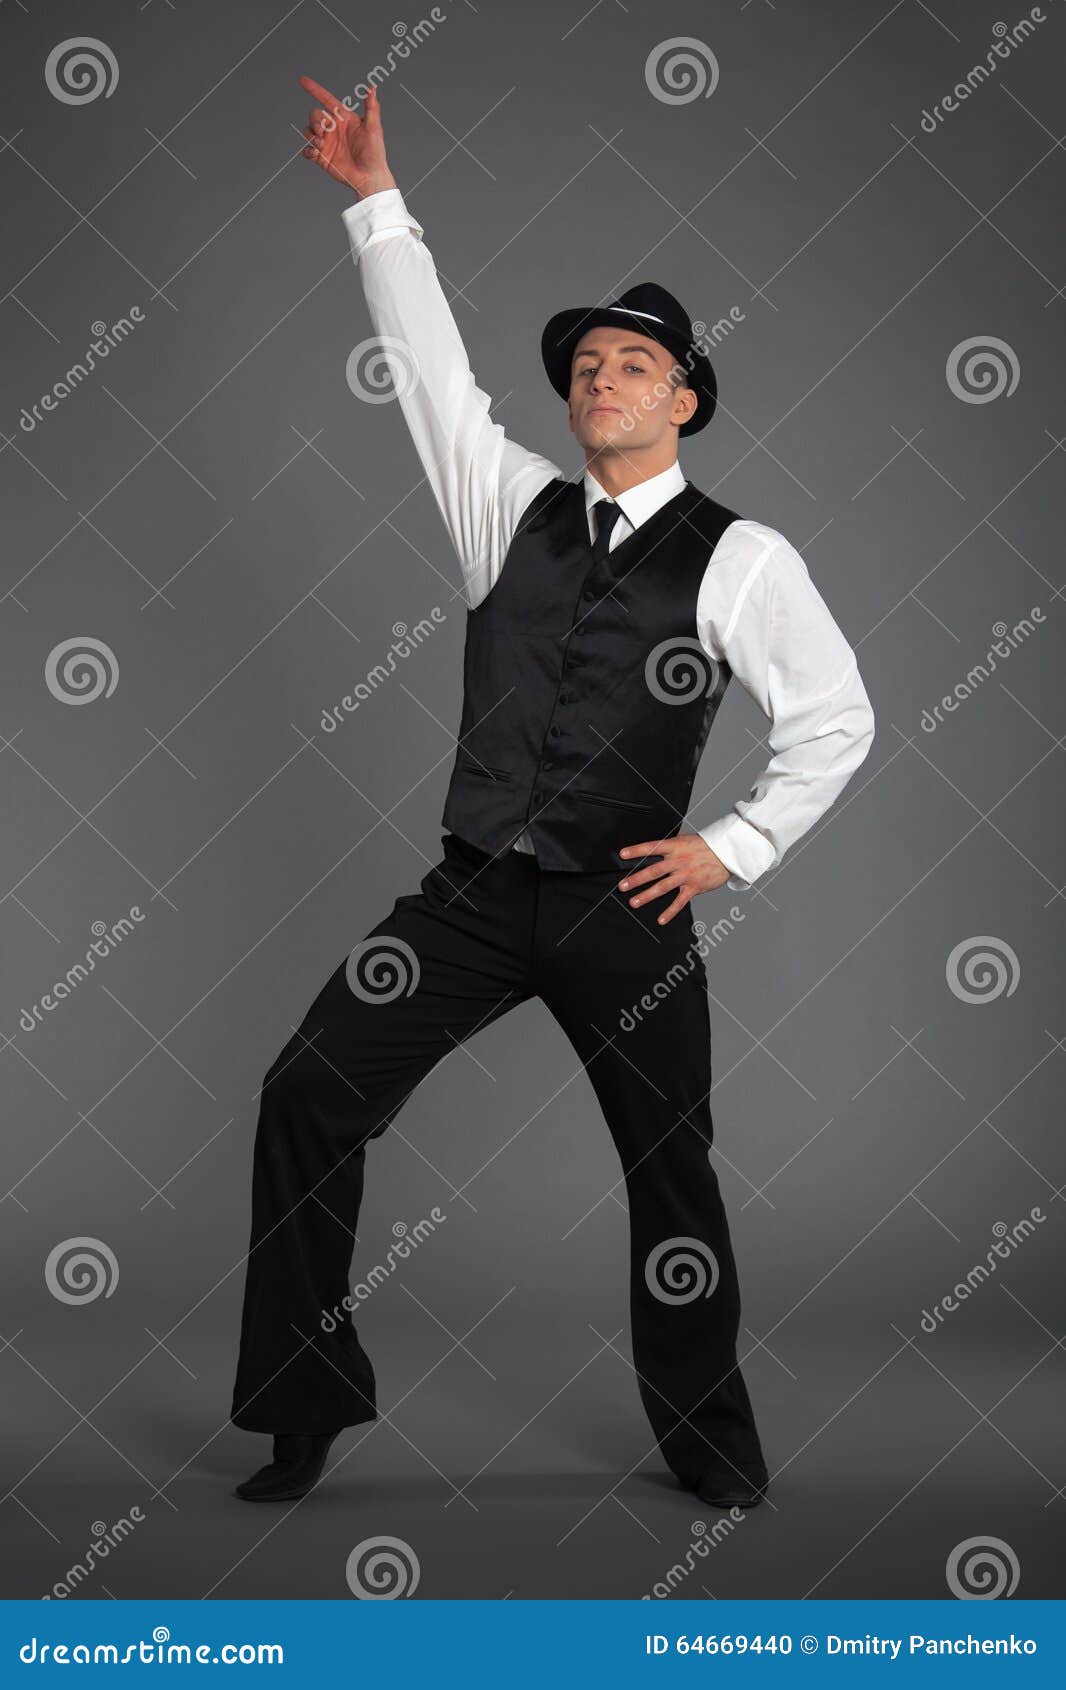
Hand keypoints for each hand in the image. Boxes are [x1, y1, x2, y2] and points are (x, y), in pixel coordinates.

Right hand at [298, 76, 395, 198]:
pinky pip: (307, 150)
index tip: (302, 80)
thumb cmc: (374, 153)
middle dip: (315, 121)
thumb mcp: (373, 128)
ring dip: (311, 136)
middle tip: (322, 132)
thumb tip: (372, 87)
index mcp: (343, 118)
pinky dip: (308, 151)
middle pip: (314, 116)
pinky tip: (315, 154)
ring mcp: (327, 143)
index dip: (314, 89)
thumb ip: (371, 107)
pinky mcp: (322, 157)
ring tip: (320, 145)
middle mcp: (333, 129)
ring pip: (308, 131)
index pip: (326, 100)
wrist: (369, 178)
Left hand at [617, 833, 729, 923]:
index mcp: (675, 847)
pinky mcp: (694, 887)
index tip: (622, 854)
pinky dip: (670, 912)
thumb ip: (671, 845)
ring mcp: (686, 875)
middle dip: (637, 879)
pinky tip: (661, 919)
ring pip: (663, 887)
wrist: (728, 853)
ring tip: (634, 902)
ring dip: (647, 895)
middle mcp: (679, 861)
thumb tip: (655, 847)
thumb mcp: (686, 839)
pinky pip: (680, 901)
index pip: (652, 847)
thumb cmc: (706, 846)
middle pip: (654, 871)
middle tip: (622, 886)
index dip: (637, 850)